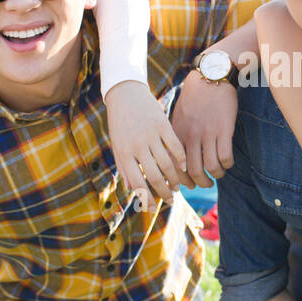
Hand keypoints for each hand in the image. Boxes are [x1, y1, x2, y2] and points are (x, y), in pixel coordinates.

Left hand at [104, 81, 186, 204]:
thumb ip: (124, 166)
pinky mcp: (163, 124)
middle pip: (156, 176)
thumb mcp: (117, 145)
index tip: (154, 206)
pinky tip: (185, 166)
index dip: (147, 198)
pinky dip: (181, 159)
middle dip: (165, 191)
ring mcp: (151, 135)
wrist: (125, 94)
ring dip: (176, 178)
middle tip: (172, 198)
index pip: (138, 183)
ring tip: (179, 185)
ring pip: (168, 164)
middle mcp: (137, 146)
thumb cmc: (119, 122)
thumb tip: (133, 189)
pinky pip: (176, 146)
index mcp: (124, 153)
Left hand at [170, 71, 236, 188]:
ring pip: (210, 167)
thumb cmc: (195, 98)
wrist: (210, 77)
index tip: (188, 184)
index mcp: (177, 134)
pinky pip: (225, 156)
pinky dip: (227, 164)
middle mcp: (191, 136)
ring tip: (219, 174)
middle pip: (193, 171)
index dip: (182, 180)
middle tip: (206, 184)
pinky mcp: (223, 129)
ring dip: (216, 175)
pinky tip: (228, 162)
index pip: (175, 166)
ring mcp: (207, 133)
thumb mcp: (179, 116)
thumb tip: (178, 157)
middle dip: (200, 183)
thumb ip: (178, 135)